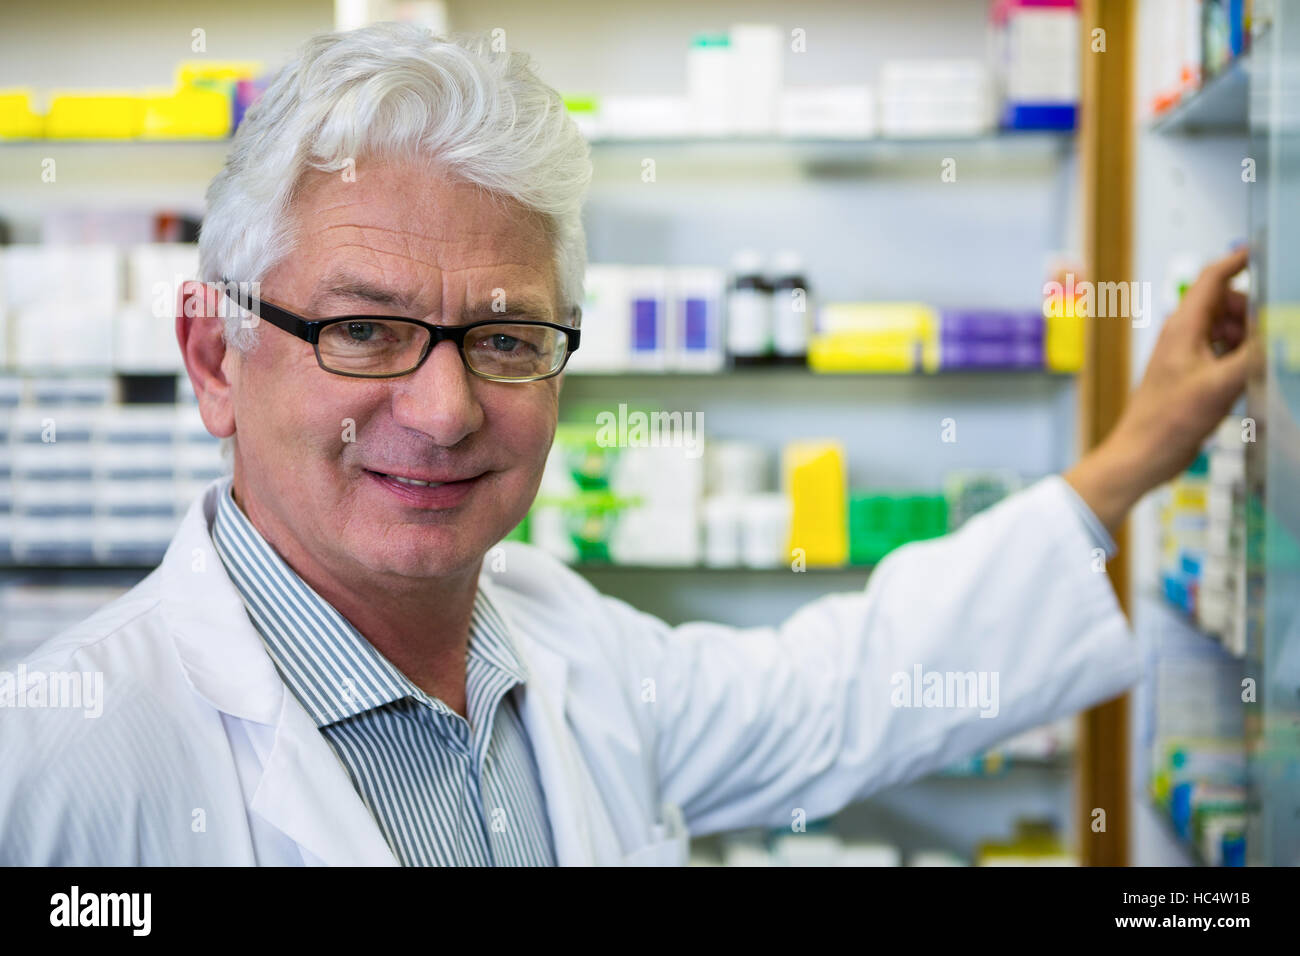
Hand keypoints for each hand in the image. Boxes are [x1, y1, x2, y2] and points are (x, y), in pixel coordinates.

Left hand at [1064, 247, 1254, 534]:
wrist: (1143, 454)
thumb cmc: (1170, 421)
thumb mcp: (1222, 385)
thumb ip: (1256, 354)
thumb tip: (1282, 328)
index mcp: (1184, 327)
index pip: (1213, 278)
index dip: (1238, 261)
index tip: (1263, 252)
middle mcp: (1183, 335)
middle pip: (1225, 302)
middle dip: (1251, 310)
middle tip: (1265, 336)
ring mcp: (1186, 355)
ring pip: (1226, 328)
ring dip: (1246, 337)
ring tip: (1252, 364)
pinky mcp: (1191, 375)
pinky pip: (1222, 352)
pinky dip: (1238, 356)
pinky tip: (1245, 379)